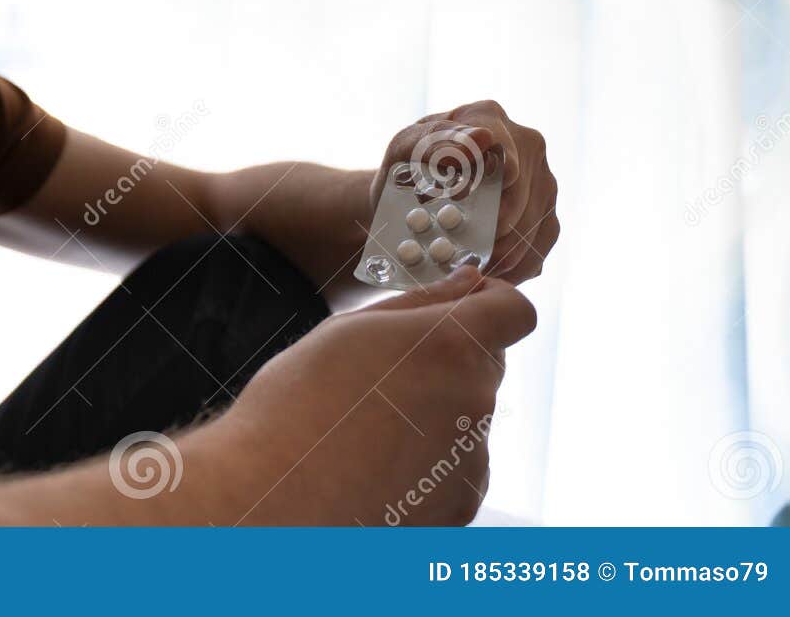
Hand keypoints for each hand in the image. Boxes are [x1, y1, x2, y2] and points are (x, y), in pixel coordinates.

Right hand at [217, 266, 535, 524]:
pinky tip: (374, 468)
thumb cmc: (295, 408)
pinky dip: (427, 465)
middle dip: (447, 362)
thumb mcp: (345, 332)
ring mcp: (472, 460)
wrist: (275, 500)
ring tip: (366, 431)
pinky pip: (457, 468)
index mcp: (450, 346)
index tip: (459, 307)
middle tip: (382, 377)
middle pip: (484, 365)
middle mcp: (475, 401)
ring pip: (467, 419)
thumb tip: (466, 284)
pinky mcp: (461, 504)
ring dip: (433, 415)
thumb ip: (419, 303)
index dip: (491, 303)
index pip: (514, 311)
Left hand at [373, 100, 558, 283]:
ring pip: (534, 227)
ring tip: (471, 272)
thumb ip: (436, 139)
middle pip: (521, 199)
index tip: (462, 209)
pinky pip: (540, 246)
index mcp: (487, 117)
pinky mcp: (547, 212)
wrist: (415, 192)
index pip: (504, 157)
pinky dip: (515, 267)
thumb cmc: (408, 165)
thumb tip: (481, 139)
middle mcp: (525, 144)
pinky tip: (488, 275)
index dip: (486, 192)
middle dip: (490, 233)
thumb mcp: (406, 148)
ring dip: (503, 256)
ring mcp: (542, 178)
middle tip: (462, 257)